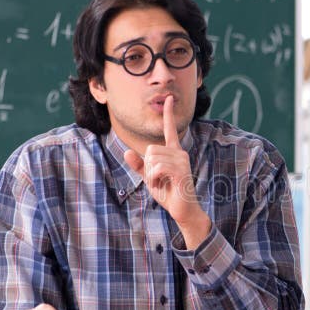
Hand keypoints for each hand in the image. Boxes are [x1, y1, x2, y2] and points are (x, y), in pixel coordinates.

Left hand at [124, 95, 210, 248]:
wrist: (182, 210)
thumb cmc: (168, 193)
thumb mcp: (149, 178)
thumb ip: (139, 166)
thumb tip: (127, 152)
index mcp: (174, 152)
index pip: (170, 130)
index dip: (169, 114)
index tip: (169, 99)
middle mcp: (180, 153)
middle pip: (150, 149)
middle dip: (148, 167)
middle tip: (158, 180)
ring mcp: (182, 161)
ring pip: (152, 158)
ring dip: (151, 175)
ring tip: (162, 183)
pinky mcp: (181, 170)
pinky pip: (158, 168)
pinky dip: (154, 178)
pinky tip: (162, 185)